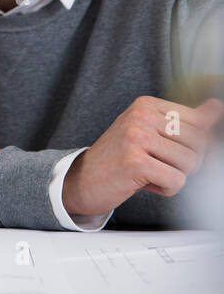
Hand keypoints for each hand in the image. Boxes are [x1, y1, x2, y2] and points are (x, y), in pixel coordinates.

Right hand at [62, 96, 223, 216]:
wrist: (83, 178)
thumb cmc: (120, 156)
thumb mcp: (150, 131)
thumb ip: (185, 120)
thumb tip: (215, 107)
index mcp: (146, 104)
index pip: (199, 122)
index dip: (192, 144)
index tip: (166, 150)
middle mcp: (140, 116)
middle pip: (199, 143)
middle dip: (185, 161)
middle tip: (157, 163)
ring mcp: (136, 137)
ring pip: (191, 163)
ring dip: (175, 175)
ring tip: (150, 172)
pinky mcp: (135, 162)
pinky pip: (176, 181)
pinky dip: (166, 188)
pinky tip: (145, 183)